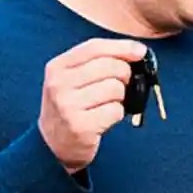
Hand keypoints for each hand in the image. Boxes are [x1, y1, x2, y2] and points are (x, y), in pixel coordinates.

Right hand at [38, 38, 146, 173]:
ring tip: (107, 105)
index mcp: (57, 67)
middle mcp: (59, 85)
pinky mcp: (81, 127)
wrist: (53, 145)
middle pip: (109, 66)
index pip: (94, 47)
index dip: (121, 47)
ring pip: (115, 88)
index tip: (140, 51)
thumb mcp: (72, 79)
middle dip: (124, 75)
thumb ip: (97, 62)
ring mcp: (68, 106)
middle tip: (121, 86)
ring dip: (120, 98)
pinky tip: (105, 119)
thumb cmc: (71, 107)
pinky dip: (117, 115)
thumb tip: (137, 51)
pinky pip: (115, 111)